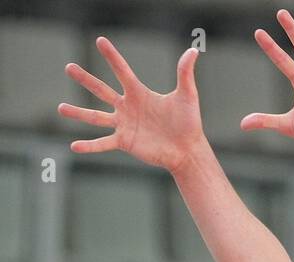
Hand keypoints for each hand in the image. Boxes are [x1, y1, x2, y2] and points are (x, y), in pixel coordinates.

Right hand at [59, 38, 204, 171]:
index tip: (100, 41)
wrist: (188, 150)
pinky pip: (103, 143)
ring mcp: (124, 125)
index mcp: (139, 93)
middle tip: (69, 67)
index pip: (122, 71)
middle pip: (102, 90)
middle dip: (86, 79)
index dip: (112, 56)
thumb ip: (185, 73)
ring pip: (96, 117)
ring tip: (60, 108)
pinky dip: (89, 145)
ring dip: (78, 113)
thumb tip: (193, 50)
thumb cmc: (189, 123)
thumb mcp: (187, 96)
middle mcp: (127, 107)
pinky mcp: (125, 142)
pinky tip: (74, 146)